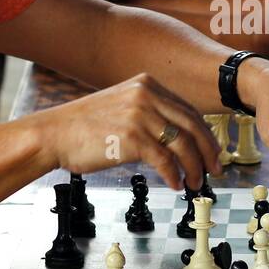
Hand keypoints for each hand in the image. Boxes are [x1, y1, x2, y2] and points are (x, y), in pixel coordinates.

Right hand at [35, 73, 220, 190]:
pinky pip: (165, 160)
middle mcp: (146, 95)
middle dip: (208, 151)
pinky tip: (175, 184)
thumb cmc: (83, 126)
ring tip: (195, 183)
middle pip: (193, 125)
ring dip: (195, 167)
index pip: (188, 110)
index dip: (205, 134)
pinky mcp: (132, 138)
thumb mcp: (121, 105)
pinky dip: (175, 175)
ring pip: (183, 144)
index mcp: (146, 84)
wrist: (53, 134)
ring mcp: (140, 115)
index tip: (212, 151)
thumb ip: (148, 112)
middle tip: (215, 170)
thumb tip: (176, 138)